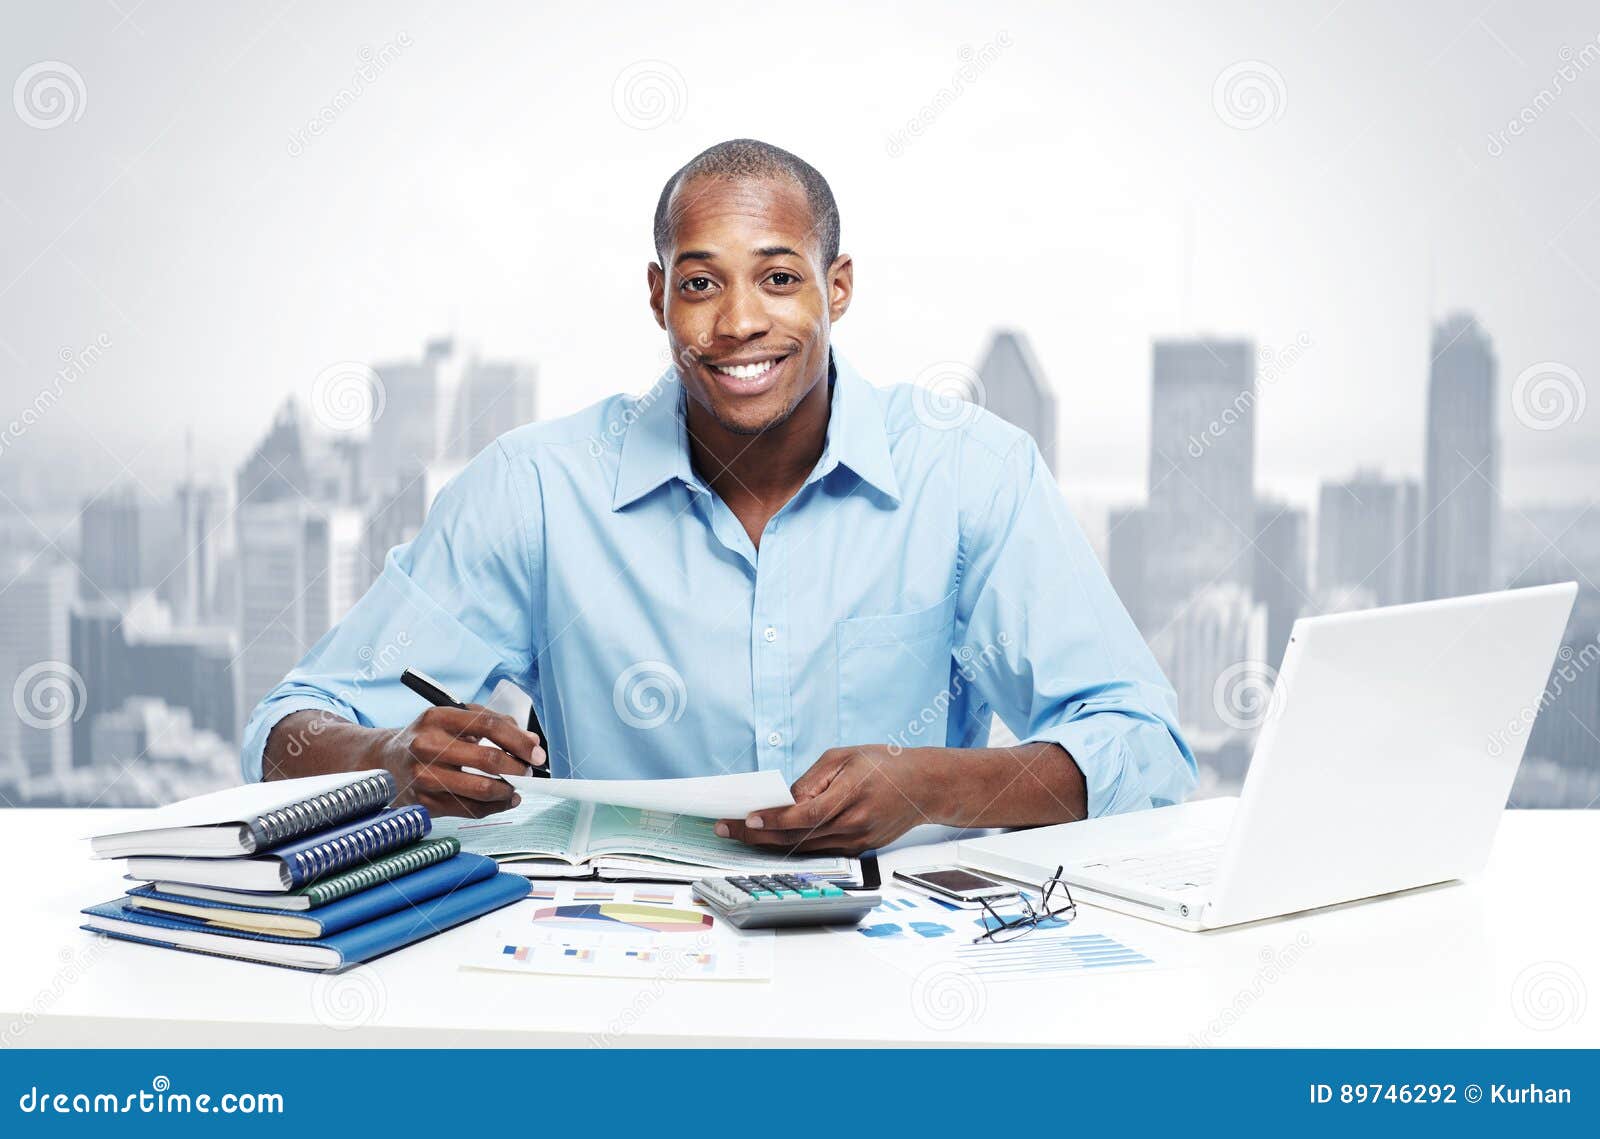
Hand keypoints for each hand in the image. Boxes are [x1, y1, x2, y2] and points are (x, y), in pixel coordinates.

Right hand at [378, 704, 546, 818]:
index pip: (489, 725)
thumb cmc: (428, 736)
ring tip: (515, 787)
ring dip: (507, 791)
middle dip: (518, 768)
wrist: (384, 761)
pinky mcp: (424, 803)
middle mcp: (427, 746)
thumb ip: (493, 723)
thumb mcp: (453, 718)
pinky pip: (469, 809)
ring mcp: (423, 777)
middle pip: (487, 759)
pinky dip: (494, 807)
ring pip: (480, 789)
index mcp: (437, 717)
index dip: (519, 740)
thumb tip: (532, 741)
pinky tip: (504, 800)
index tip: (537, 752)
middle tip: (528, 771)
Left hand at [714, 746, 949, 854]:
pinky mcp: (858, 850)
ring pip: (804, 848)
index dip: (776, 819)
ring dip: (770, 843)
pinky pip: (818, 850)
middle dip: (758, 835)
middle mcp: (853, 824)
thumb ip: (812, 779)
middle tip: (727, 829)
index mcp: (852, 795)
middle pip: (798, 837)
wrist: (924, 787)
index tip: (749, 817)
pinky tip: (770, 838)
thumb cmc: (884, 764)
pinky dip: (792, 845)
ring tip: (740, 833)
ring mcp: (856, 841)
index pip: (807, 814)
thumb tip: (785, 800)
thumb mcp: (845, 756)